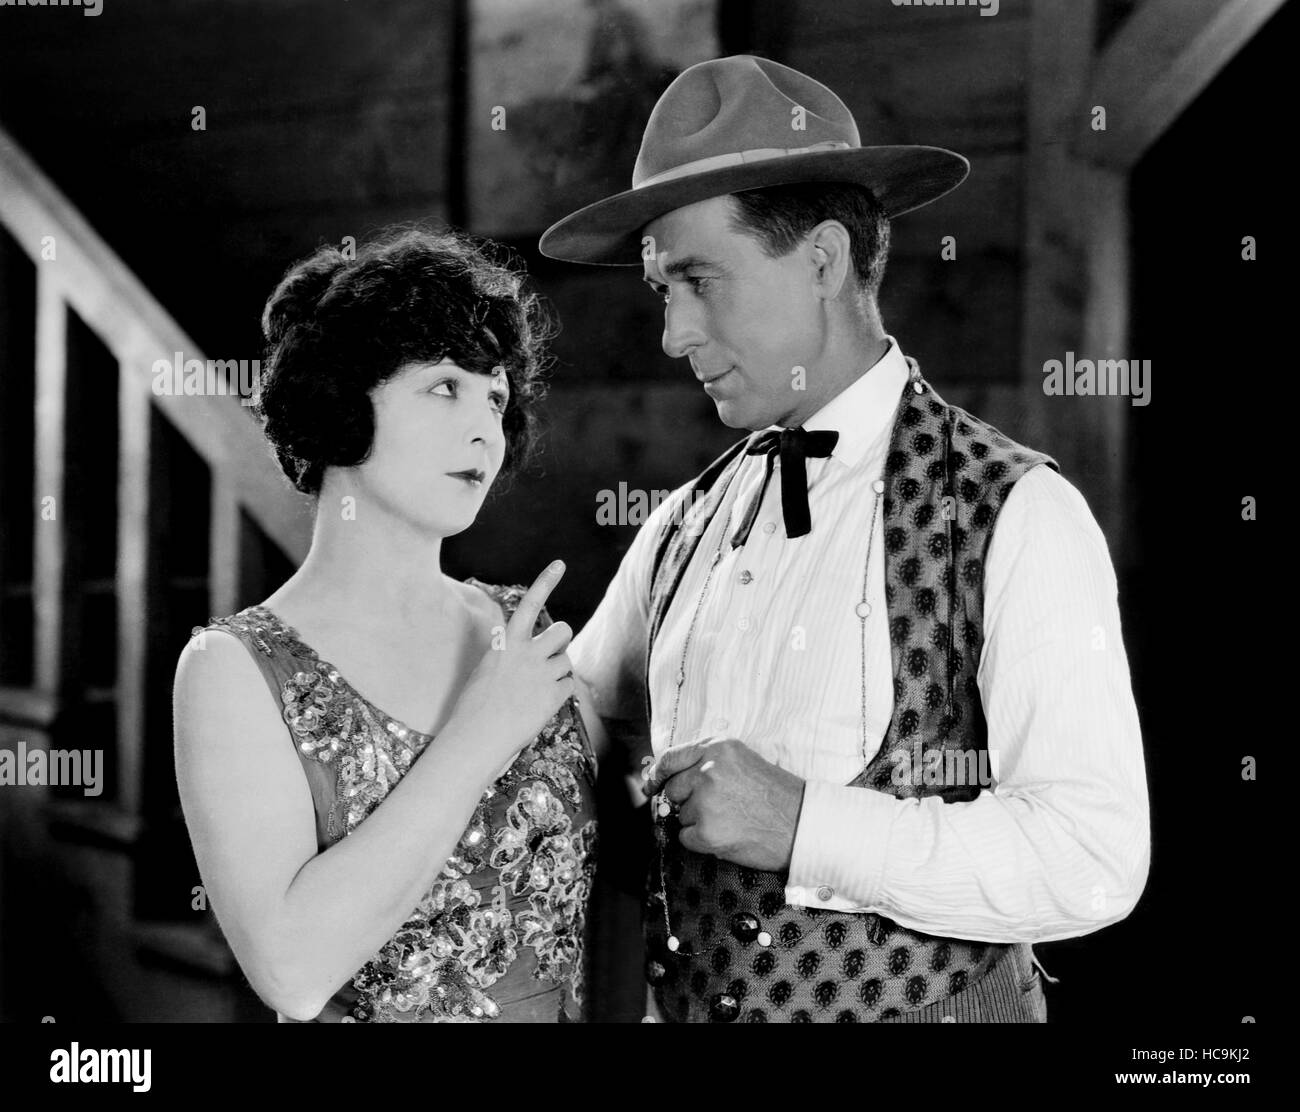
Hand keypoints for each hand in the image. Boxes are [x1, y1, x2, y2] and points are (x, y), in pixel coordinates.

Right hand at [445, 561, 574, 760]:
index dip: (545, 582)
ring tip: (535, 690)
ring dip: (557, 672)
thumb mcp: (487, 669)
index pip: (529, 604)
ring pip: (566, 660)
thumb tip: (529, 651)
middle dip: (561, 641)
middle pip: (562, 631)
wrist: (478, 737)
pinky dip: (559, 693)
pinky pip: (568, 684)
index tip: (560, 563)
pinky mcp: (554, 694)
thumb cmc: (477, 706)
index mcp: (506, 643)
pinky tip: (539, 704)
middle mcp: (527, 652)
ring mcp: (542, 672)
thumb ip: (508, 654)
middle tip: (550, 655)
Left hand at [644, 738, 804, 871]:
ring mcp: (705, 801)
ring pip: (682, 815)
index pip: (671, 758)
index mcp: (717, 748)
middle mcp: (707, 770)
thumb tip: (669, 779)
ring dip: (699, 822)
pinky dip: (701, 842)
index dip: (657, 773)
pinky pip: (686, 838)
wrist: (804, 825)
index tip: (650, 784)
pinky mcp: (706, 831)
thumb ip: (708, 763)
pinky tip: (728, 836)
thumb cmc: (778, 796)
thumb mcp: (743, 762)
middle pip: (674, 789)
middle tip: (717, 810)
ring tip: (732, 821)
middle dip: (687, 802)